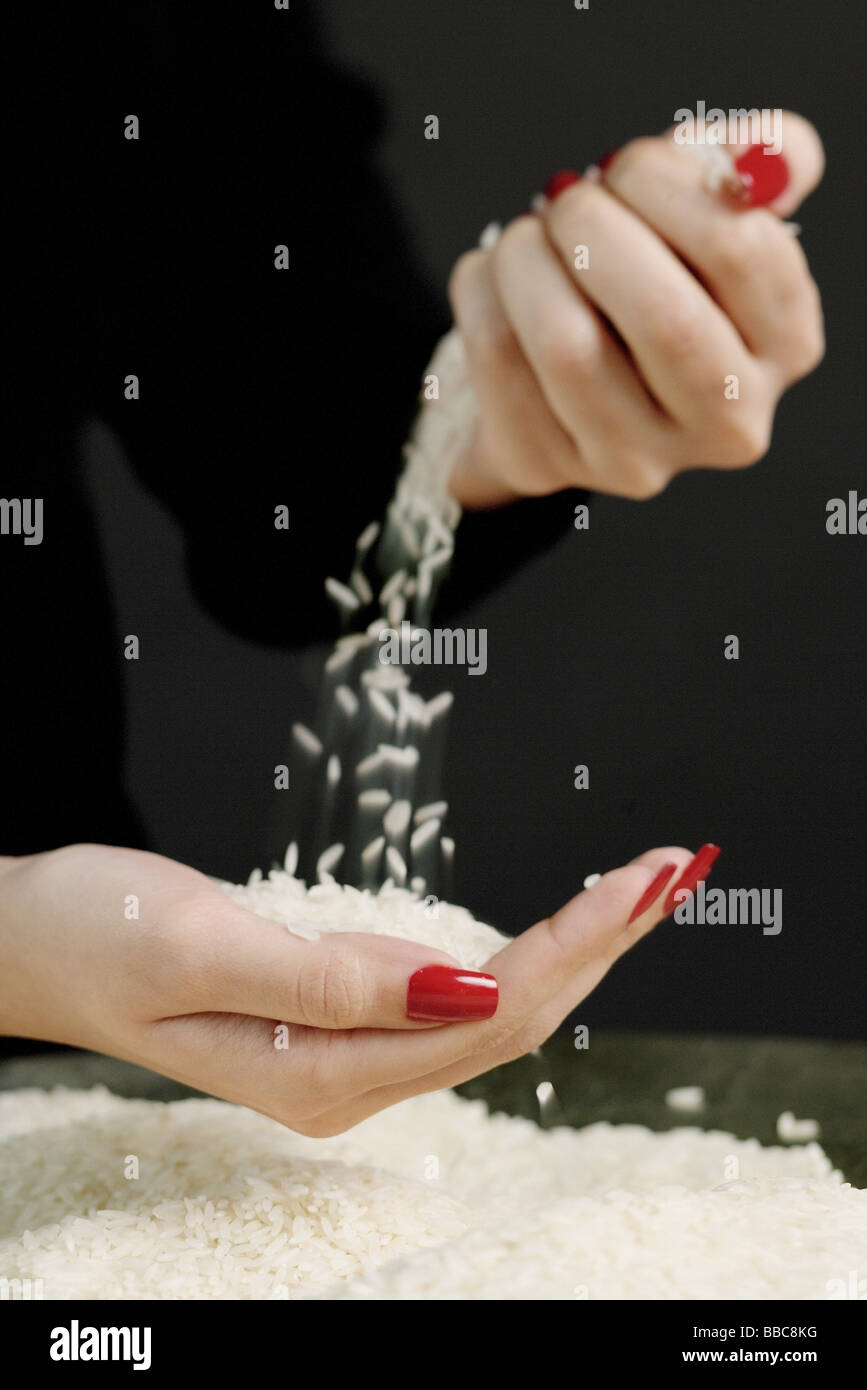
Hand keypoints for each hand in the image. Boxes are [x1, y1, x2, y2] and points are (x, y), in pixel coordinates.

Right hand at [0, 841, 700, 1134]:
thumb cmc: (99, 933)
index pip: (489, 1016)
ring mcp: (349, 1051)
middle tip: (681, 867)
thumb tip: (468, 990)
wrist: (33, 942)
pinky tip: (565, 924)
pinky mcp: (341, 1016)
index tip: (643, 878)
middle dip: (604, 942)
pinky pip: (455, 993)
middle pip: (514, 1019)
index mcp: (324, 1072)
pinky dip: (523, 946)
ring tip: (650, 884)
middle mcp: (350, 1076)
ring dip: (579, 943)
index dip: (577, 945)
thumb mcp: (203, 948)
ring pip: (496, 1007)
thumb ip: (332, 978)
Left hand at [447, 112, 824, 506]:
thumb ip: (757, 159)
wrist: (561, 368)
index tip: (626, 167)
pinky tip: (492, 277)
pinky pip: (500, 360)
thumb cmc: (645, 274)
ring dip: (529, 259)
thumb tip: (765, 151)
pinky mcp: (547, 465)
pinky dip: (482, 291)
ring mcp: (636, 459)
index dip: (667, 184)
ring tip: (526, 237)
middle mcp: (726, 421)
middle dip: (596, 228)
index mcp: (785, 346)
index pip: (740, 253)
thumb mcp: (708, 208)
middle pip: (665, 318)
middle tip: (568, 198)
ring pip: (570, 346)